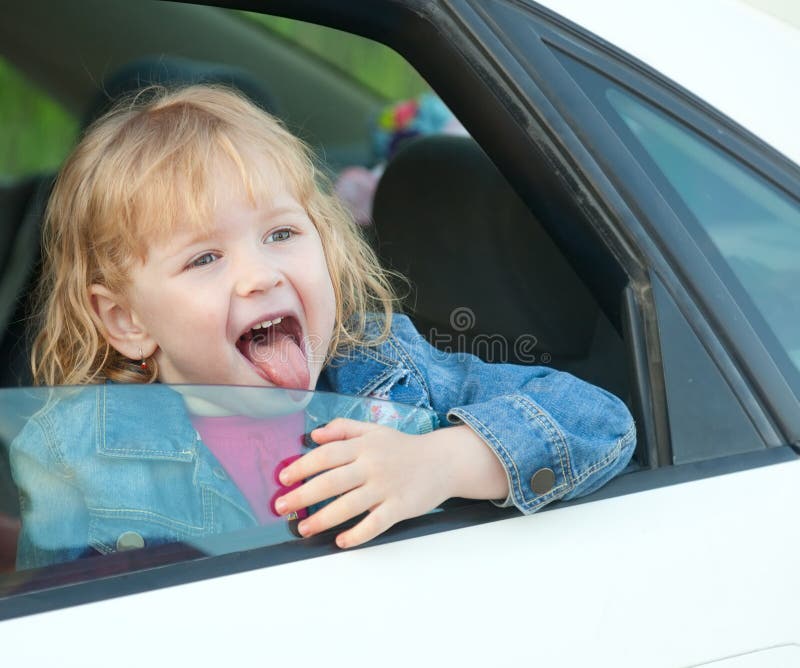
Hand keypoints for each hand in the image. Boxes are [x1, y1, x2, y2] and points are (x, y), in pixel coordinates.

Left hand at [274, 418, 508, 548]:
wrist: (443, 461)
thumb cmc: (404, 447)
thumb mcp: (374, 430)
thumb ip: (344, 428)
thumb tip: (315, 434)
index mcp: (364, 446)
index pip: (326, 455)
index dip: (302, 466)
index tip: (284, 478)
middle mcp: (373, 465)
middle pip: (331, 481)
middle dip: (302, 495)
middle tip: (282, 506)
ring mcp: (386, 487)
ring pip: (348, 505)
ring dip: (322, 519)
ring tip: (303, 528)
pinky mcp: (400, 507)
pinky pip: (375, 524)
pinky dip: (357, 534)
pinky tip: (341, 541)